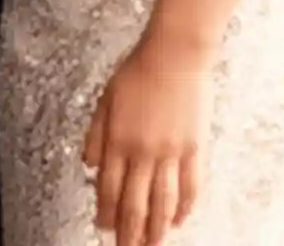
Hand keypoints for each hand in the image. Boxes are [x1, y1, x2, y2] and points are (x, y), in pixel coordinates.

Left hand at [84, 35, 213, 245]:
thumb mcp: (103, 101)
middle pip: (134, 202)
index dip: (105, 212)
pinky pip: (190, 186)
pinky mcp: (194, 149)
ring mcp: (171, 152)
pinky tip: (179, 220)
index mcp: (117, 140)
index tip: (103, 227)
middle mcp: (143, 152)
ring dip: (156, 228)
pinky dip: (185, 207)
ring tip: (151, 245)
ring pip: (162, 201)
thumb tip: (89, 165)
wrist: (173, 57)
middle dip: (128, 231)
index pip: (108, 188)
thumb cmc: (136, 73)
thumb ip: (95, 135)